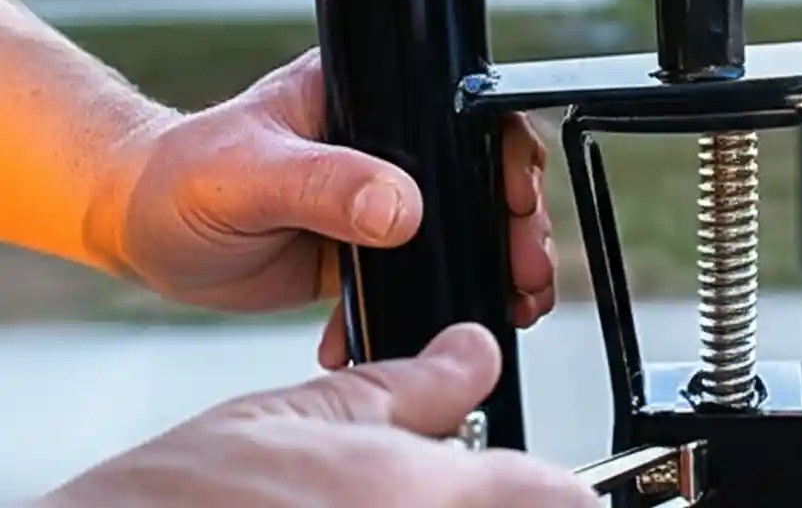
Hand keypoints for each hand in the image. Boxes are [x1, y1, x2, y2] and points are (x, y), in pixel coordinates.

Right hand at [36, 324, 596, 507]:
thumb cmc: (189, 495)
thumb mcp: (309, 409)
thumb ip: (411, 384)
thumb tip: (473, 353)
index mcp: (427, 494)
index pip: (562, 495)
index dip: (567, 488)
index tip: (561, 486)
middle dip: (506, 500)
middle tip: (452, 482)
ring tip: (385, 500)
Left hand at [90, 49, 556, 367]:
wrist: (142, 233)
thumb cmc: (180, 178)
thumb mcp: (249, 173)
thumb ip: (324, 185)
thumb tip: (401, 208)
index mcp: (366, 96)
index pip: (460, 110)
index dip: (503, 151)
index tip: (516, 198)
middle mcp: (386, 142)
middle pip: (478, 175)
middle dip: (513, 224)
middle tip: (525, 268)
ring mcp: (381, 197)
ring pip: (462, 228)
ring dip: (490, 267)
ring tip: (510, 304)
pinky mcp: (370, 248)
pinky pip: (422, 274)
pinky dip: (435, 303)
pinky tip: (428, 328)